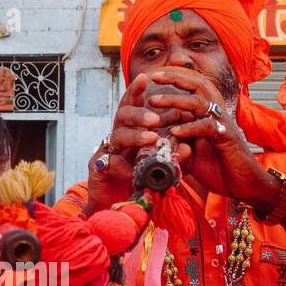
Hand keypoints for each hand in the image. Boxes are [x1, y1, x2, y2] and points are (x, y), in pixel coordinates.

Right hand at [85, 73, 184, 214]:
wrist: (113, 209)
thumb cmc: (136, 184)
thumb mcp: (154, 165)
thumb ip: (168, 155)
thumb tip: (187, 148)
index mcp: (129, 131)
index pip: (132, 107)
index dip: (137, 91)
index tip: (146, 77)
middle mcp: (115, 138)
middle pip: (122, 115)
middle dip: (139, 113)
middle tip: (155, 118)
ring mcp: (105, 153)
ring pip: (117, 136)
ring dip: (135, 136)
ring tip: (151, 138)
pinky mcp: (98, 170)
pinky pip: (109, 164)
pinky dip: (123, 168)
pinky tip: (133, 172)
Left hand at [145, 67, 276, 207]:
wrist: (244, 184)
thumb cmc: (219, 169)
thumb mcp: (191, 154)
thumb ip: (177, 145)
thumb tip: (158, 141)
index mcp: (207, 113)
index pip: (192, 87)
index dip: (174, 79)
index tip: (151, 78)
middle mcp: (216, 114)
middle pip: (198, 84)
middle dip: (175, 77)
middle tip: (152, 76)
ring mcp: (222, 124)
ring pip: (198, 102)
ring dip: (174, 100)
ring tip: (154, 101)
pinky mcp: (227, 137)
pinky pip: (206, 127)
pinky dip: (189, 128)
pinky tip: (175, 131)